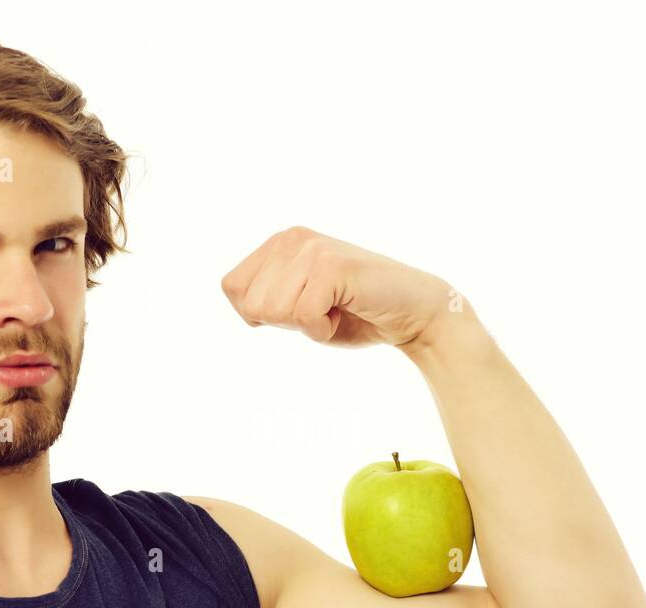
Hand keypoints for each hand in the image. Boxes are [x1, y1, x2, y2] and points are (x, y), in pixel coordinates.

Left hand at [220, 226, 453, 348]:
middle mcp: (292, 237)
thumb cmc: (356, 316)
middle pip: (251, 304)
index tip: (303, 309)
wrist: (413, 313)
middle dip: (286, 323)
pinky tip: (347, 312)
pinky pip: (303, 318)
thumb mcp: (297, 307)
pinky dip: (323, 330)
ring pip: (275, 311)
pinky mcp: (332, 265)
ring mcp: (312, 248)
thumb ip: (266, 301)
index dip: (263, 315)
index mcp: (279, 243)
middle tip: (325, 310)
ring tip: (337, 309)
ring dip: (307, 326)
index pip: (232, 288)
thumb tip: (245, 308)